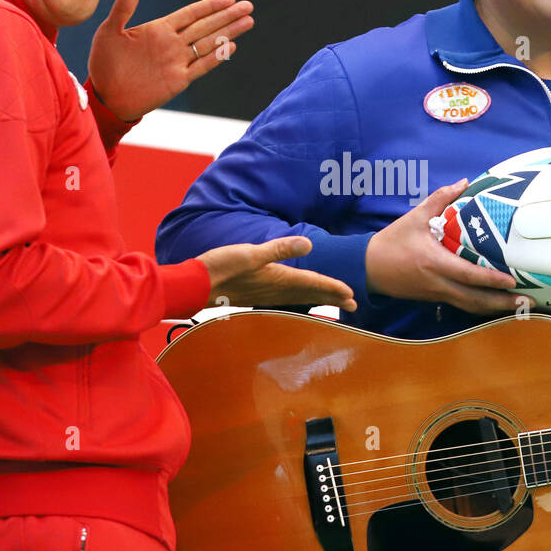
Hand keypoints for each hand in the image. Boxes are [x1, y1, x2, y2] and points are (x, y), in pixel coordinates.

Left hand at [88, 0, 253, 119]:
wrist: (106, 96)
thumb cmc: (105, 63)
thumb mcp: (109, 32)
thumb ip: (122, 9)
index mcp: (159, 29)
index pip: (191, 13)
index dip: (210, 5)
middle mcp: (173, 44)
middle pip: (206, 26)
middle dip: (227, 16)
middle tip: (248, 6)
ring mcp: (177, 62)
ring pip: (209, 43)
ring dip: (229, 32)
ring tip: (247, 21)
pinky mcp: (178, 80)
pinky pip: (201, 66)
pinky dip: (216, 57)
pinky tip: (231, 46)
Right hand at [196, 236, 355, 311]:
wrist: (196, 284)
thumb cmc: (222, 268)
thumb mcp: (251, 253)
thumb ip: (280, 249)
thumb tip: (308, 245)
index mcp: (278, 279)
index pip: (312, 284)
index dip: (333, 288)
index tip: (352, 295)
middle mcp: (275, 290)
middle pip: (311, 294)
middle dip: (333, 298)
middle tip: (354, 305)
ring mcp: (265, 293)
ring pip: (300, 297)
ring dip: (319, 299)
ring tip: (334, 301)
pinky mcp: (256, 293)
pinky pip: (286, 298)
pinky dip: (300, 297)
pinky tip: (299, 296)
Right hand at [366, 180, 523, 315]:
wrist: (369, 267)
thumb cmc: (392, 241)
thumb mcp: (415, 217)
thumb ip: (440, 200)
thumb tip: (464, 182)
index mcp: (434, 263)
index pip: (467, 275)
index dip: (491, 279)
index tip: (512, 280)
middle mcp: (438, 282)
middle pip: (474, 299)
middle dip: (501, 302)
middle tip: (527, 300)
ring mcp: (437, 294)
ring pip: (470, 306)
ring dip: (495, 308)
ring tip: (519, 306)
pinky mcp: (436, 298)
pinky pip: (462, 305)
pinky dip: (481, 306)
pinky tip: (496, 304)